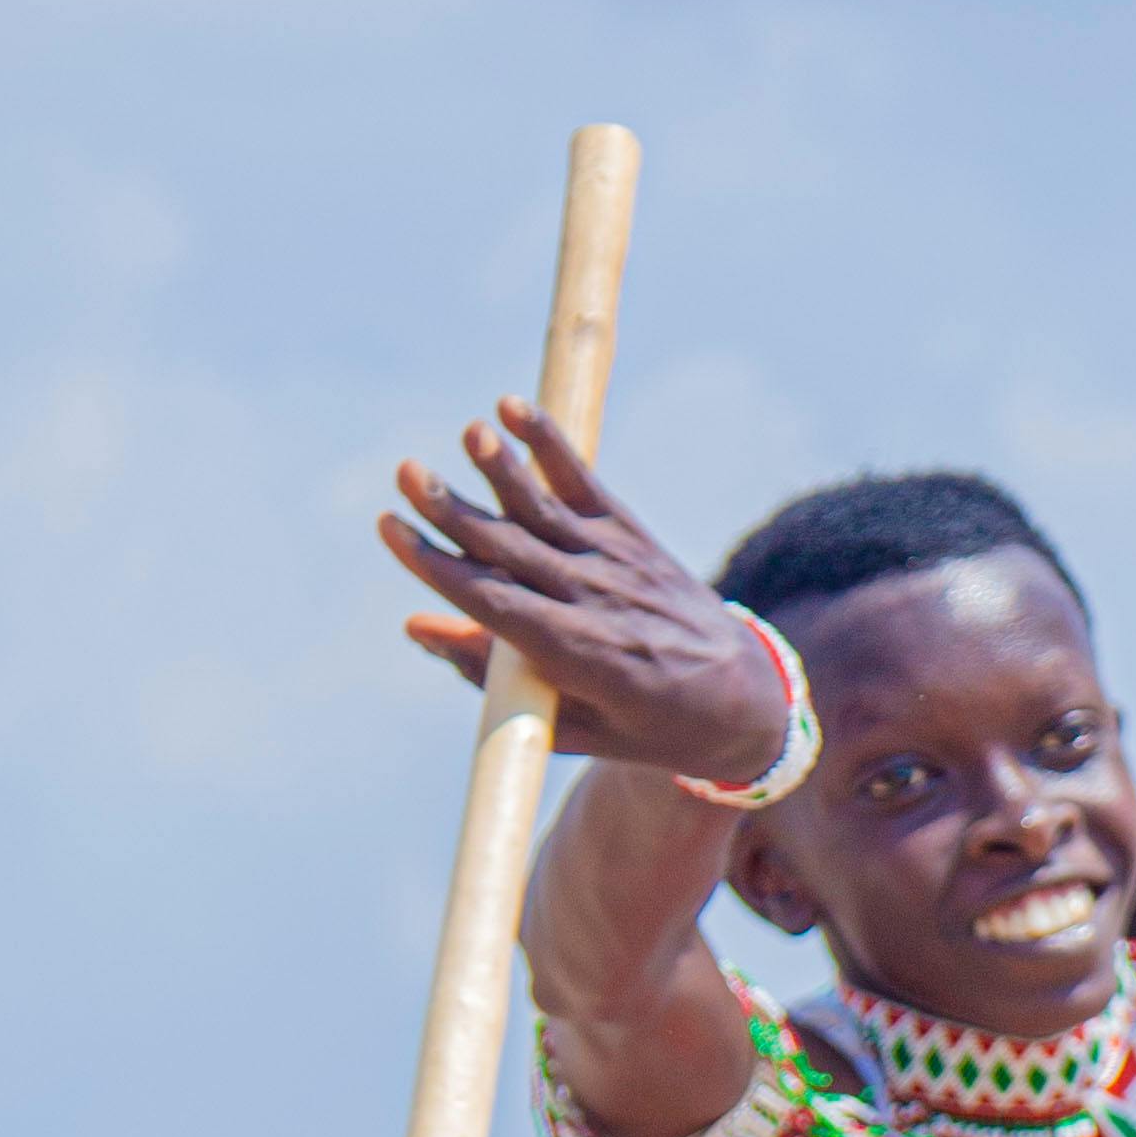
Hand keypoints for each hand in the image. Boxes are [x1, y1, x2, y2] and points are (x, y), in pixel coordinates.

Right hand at [380, 405, 790, 779]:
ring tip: (471, 432)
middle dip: (454, 510)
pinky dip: (550, 445)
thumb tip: (417, 625)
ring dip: (505, 469)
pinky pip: (583, 483)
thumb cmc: (644, 726)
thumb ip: (492, 678)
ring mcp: (616, 562)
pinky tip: (514, 410)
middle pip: (511, 548)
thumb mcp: (571, 725)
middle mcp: (596, 601)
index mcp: (578, 657)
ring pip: (546, 510)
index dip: (438, 565)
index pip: (493, 603)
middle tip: (406, 473)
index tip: (390, 528)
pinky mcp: (631, 535)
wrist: (745, 700)